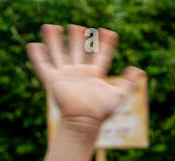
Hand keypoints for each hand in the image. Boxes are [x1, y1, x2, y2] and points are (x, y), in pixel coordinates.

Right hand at [27, 24, 143, 128]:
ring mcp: (65, 76)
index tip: (107, 31)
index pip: (100, 55)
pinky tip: (34, 44)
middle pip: (77, 51)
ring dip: (54, 40)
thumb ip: (129, 82)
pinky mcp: (53, 80)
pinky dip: (38, 56)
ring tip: (52, 26)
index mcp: (95, 75)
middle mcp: (79, 73)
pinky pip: (43, 66)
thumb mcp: (119, 94)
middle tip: (77, 26)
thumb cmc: (102, 111)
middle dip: (77, 38)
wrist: (84, 121)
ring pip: (58, 54)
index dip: (105, 44)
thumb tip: (140, 70)